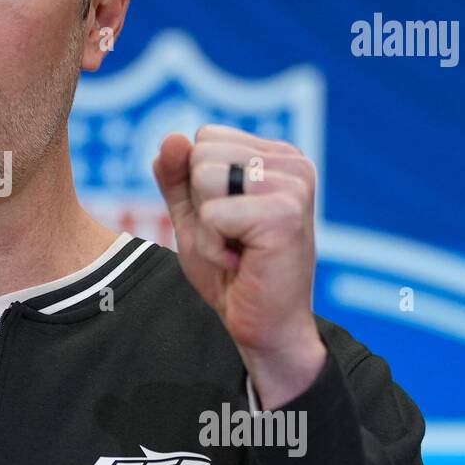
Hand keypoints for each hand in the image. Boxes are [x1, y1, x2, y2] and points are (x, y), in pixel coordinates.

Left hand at [153, 124, 325, 407]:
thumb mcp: (194, 216)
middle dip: (200, 203)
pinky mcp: (285, 213)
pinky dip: (213, 247)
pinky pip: (212, 215)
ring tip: (237, 248)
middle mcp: (293, 162)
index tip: (228, 220)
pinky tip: (242, 262)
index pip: (204, 138)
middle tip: (233, 238)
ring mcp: (293, 184)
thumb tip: (170, 137)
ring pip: (204, 177)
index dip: (197, 186)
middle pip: (201, 153)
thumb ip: (177, 176)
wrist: (264, 326)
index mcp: (276, 155)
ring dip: (206, 226)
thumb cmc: (232, 272)